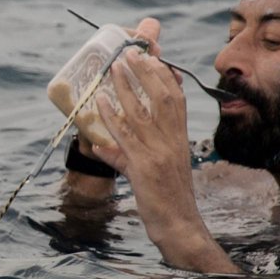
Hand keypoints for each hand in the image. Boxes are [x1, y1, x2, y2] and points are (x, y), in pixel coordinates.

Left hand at [91, 39, 234, 273]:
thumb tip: (107, 148)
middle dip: (146, 72)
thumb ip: (131, 156)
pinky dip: (110, 117)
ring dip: (126, 86)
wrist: (179, 226)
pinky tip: (99, 102)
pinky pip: (125, 137)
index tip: (151, 56)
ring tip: (112, 67)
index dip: (163, 76)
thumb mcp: (159, 172)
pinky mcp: (144, 168)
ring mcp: (158, 154)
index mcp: (180, 140)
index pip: (176, 100)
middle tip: (130, 52)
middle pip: (162, 98)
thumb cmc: (170, 200)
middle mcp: (173, 143)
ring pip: (142, 112)